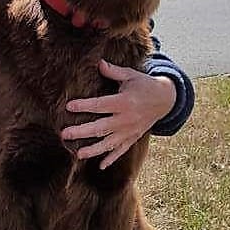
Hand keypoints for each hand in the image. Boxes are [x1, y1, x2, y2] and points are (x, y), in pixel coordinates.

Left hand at [61, 59, 177, 168]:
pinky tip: (100, 166)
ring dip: (93, 150)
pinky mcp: (133, 138)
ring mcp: (130, 131)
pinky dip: (112, 159)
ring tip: (78, 154)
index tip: (69, 106)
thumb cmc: (144, 85)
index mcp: (124, 102)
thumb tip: (98, 63)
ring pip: (109, 143)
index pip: (100, 105)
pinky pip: (121, 151)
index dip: (84, 106)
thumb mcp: (131, 75)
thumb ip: (114, 71)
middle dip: (82, 131)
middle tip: (64, 134)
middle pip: (101, 127)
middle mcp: (126, 119)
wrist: (165, 100)